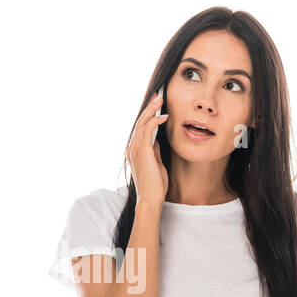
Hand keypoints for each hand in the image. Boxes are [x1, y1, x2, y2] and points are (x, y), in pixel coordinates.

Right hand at [126, 90, 168, 208]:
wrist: (151, 199)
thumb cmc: (155, 186)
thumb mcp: (157, 163)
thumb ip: (155, 150)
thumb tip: (158, 138)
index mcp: (134, 151)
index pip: (140, 128)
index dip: (147, 115)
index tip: (155, 105)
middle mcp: (132, 148)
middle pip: (139, 122)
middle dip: (149, 108)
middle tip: (158, 96)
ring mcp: (135, 150)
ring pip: (142, 123)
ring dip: (152, 110)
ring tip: (161, 100)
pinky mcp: (142, 152)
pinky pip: (147, 131)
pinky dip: (155, 121)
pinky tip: (164, 117)